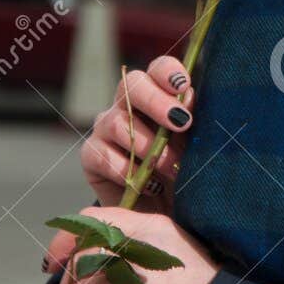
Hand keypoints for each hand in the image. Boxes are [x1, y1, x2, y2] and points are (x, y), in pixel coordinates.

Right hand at [80, 55, 194, 210]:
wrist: (159, 213)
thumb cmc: (181, 172)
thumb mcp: (192, 148)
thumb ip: (189, 121)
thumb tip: (188, 96)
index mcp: (157, 94)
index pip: (158, 69)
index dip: (168, 72)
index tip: (184, 85)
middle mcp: (127, 104)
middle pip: (132, 84)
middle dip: (157, 102)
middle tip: (181, 122)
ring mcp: (106, 127)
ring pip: (119, 123)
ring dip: (148, 147)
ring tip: (171, 168)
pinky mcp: (91, 155)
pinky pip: (103, 155)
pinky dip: (128, 171)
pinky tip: (150, 185)